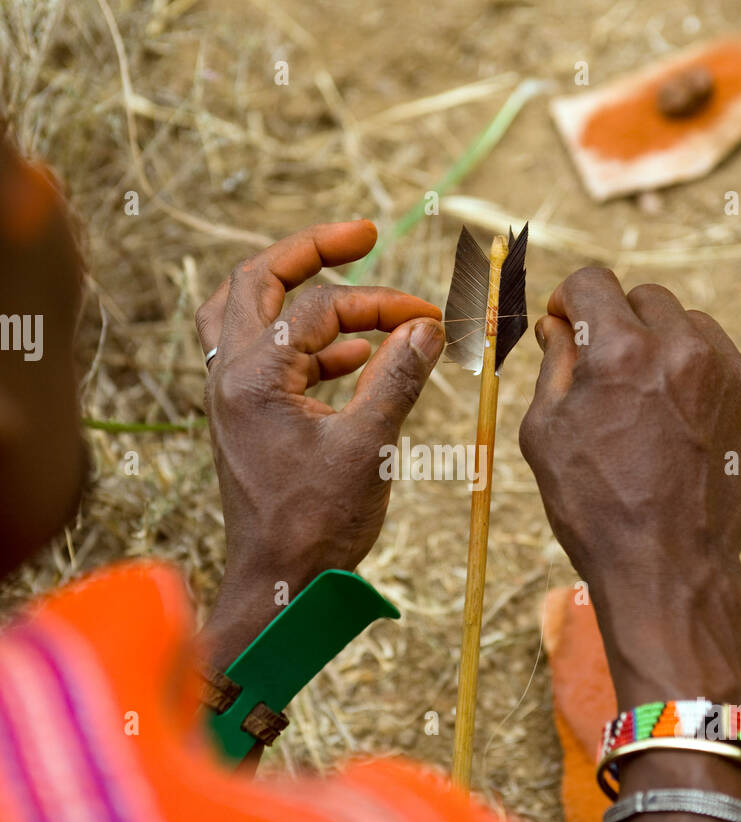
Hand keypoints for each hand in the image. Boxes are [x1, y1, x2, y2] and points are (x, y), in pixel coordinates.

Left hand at [196, 221, 443, 664]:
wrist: (277, 586)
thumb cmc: (316, 525)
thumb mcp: (369, 445)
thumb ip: (398, 376)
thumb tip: (427, 326)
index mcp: (253, 376)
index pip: (318, 307)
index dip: (380, 303)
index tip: (428, 317)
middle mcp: (231, 376)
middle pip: (258, 280)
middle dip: (311, 252)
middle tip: (363, 236)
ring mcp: (233, 395)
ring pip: (251, 314)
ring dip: (306, 297)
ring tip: (366, 299)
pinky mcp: (245, 417)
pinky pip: (271, 356)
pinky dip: (312, 345)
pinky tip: (359, 357)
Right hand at [519, 267, 740, 709]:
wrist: (668, 570)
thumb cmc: (595, 507)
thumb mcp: (546, 434)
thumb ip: (554, 366)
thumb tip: (559, 326)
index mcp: (619, 350)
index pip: (592, 281)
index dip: (570, 300)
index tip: (567, 325)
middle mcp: (681, 349)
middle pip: (646, 298)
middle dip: (620, 323)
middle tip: (608, 372)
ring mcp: (732, 374)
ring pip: (693, 327)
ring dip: (667, 349)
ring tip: (650, 406)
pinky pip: (728, 368)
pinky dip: (704, 385)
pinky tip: (685, 431)